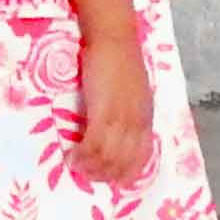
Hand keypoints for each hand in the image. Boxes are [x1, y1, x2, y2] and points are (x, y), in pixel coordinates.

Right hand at [74, 34, 153, 186]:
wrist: (114, 40)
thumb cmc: (121, 61)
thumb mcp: (133, 92)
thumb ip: (128, 112)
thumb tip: (118, 132)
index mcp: (146, 117)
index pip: (143, 156)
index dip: (128, 172)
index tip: (112, 179)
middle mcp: (138, 122)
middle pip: (125, 162)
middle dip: (106, 175)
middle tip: (88, 176)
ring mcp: (122, 118)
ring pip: (108, 157)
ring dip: (91, 168)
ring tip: (77, 168)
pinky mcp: (105, 111)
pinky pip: (94, 144)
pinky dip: (83, 155)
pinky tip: (72, 156)